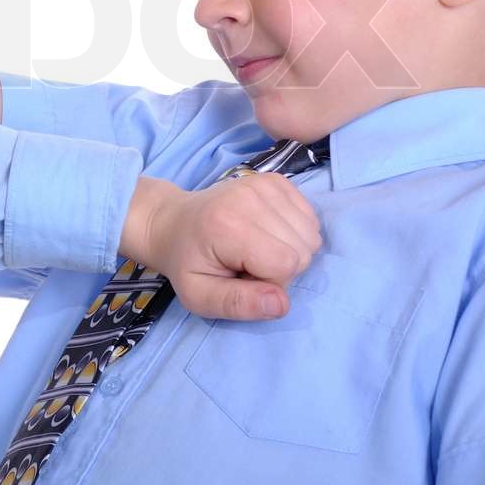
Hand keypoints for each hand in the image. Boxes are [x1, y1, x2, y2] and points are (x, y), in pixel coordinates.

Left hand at [120, 172, 321, 321]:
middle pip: (302, 250)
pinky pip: (309, 217)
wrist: (173, 222)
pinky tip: (266, 233)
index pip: (285, 265)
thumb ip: (237, 304)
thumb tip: (281, 304)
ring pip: (311, 234)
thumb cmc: (187, 263)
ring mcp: (263, 184)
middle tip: (247, 263)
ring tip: (255, 249)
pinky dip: (294, 232)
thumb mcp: (198, 296)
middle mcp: (248, 197)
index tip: (243, 277)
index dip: (271, 282)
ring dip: (290, 250)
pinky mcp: (274, 180)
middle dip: (282, 268)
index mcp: (227, 226)